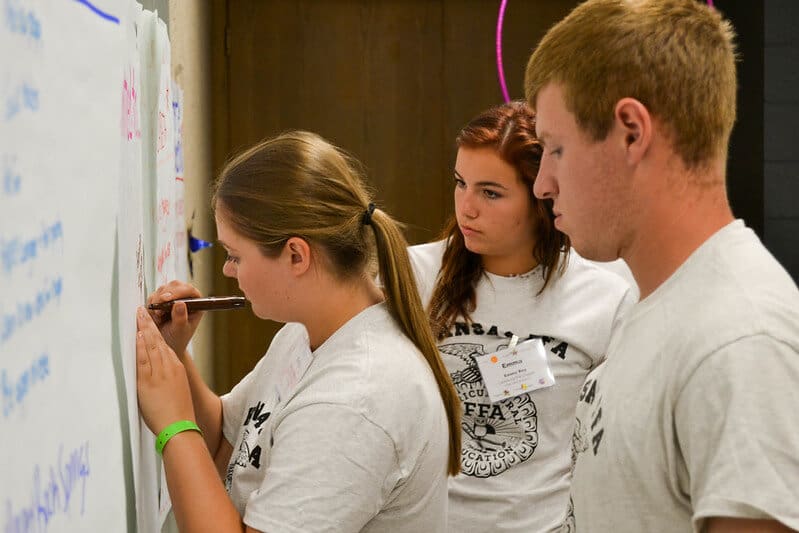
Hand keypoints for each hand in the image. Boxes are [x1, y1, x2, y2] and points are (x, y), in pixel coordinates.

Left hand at [136, 307, 195, 434]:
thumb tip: (155, 374)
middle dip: (149, 324)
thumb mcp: (177, 389)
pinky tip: (138, 336)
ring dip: (144, 330)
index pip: (164, 345)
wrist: (180, 426)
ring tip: (138, 317)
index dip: (156, 332)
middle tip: (142, 311)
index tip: (149, 322)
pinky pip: (144, 360)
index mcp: (176, 369)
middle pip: (158, 341)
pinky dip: (141, 346)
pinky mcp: (149, 382)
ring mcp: (159, 374)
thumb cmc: (178, 412)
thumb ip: (167, 378)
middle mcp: (169, 367)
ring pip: (151, 346)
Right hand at [146, 280, 203, 357]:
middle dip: (165, 294)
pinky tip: (155, 315)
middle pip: (175, 285)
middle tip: (160, 306)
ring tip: (159, 315)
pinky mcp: (161, 300)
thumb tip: (180, 303)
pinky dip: (151, 304)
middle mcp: (185, 298)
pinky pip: (153, 296)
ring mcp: (172, 298)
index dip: (179, 291)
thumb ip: (181, 318)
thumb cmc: (178, 338)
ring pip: (163, 289)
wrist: (166, 345)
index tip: (168, 299)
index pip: (190, 290)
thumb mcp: (180, 331)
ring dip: (157, 300)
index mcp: (196, 304)